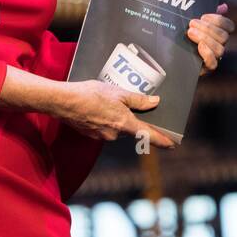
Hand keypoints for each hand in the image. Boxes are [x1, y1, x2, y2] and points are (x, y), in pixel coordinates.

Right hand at [56, 80, 176, 149]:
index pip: (149, 136)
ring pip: (117, 127)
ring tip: (106, 101)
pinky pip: (105, 127)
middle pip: (131, 129)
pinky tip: (97, 107)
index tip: (173, 144)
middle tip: (126, 103)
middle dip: (131, 118)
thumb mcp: (118, 92)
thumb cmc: (90, 94)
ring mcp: (103, 136)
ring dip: (116, 117)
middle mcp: (115, 134)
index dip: (162, 140)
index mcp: (125, 124)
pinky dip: (104, 119)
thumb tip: (155, 102)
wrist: (63, 102)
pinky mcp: (92, 134)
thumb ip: (138, 100)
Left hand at [189, 2, 233, 75]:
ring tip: (190, 33)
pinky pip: (213, 63)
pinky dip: (207, 53)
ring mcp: (213, 57)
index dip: (219, 20)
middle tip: (192, 23)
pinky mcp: (205, 68)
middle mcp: (219, 45)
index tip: (203, 16)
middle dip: (208, 28)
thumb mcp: (193, 22)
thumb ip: (206, 12)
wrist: (170, 54)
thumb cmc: (183, 35)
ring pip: (220, 49)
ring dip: (205, 38)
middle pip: (224, 37)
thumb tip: (224, 6)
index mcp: (218, 33)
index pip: (229, 26)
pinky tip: (198, 46)